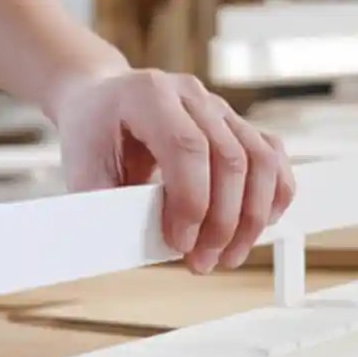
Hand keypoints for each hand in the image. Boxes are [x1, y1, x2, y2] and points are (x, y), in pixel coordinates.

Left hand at [48, 68, 295, 273]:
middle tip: (202, 262)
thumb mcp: (82, 170)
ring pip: (260, 160)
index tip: (180, 244)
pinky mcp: (236, 125)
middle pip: (229, 158)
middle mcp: (190, 94)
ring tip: (228, 255)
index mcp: (148, 95)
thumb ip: (103, 207)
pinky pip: (272, 157)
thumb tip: (125, 250)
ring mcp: (219, 107)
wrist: (102, 102)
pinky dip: (274, 194)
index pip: (186, 146)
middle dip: (223, 222)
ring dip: (252, 217)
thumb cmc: (92, 135)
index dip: (191, 202)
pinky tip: (259, 226)